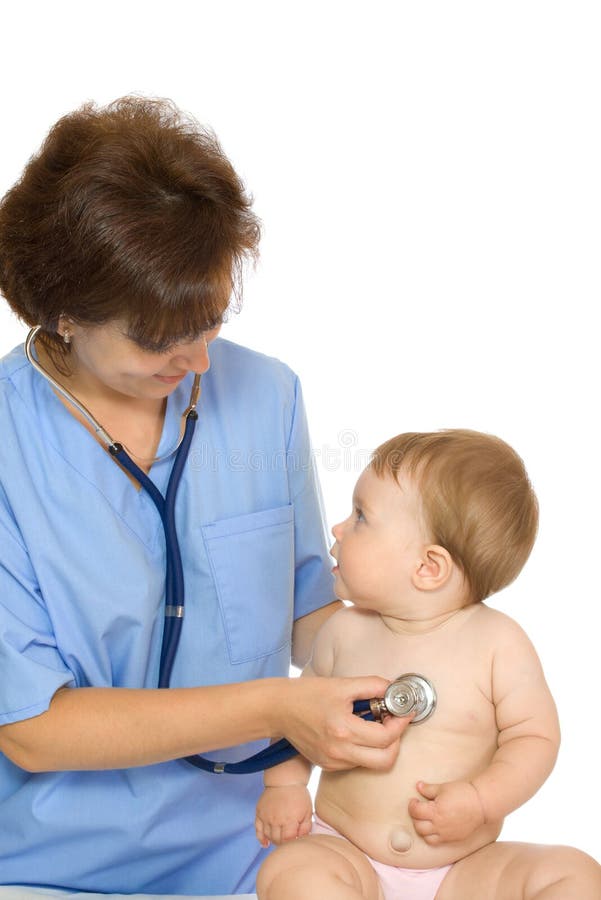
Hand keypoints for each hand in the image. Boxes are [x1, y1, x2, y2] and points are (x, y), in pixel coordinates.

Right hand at [255, 785, 312, 846]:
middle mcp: (276, 820)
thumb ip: (306, 828)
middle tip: (288, 840)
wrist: (285, 780)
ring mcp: (266, 816)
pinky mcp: (259, 813)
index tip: (295, 841)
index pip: (287, 841)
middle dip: (283, 843)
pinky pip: (258, 830)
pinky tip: (265, 843)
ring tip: (279, 839)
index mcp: (289, 820)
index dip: (292, 843)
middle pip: (277, 840)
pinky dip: (261, 838)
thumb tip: (301, 840)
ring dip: (274, 840)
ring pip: (268, 836)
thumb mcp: (308, 811)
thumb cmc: (298, 795)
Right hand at [279, 676, 411, 771]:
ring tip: (375, 723)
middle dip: (396, 741)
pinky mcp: (328, 766)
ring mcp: (333, 762)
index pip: (386, 737)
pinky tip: (358, 731)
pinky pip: (356, 763)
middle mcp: (339, 752)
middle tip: (394, 722)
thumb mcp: (342, 684)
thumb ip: (372, 685)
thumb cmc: (307, 693)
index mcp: (343, 730)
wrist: (278, 709)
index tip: (405, 711)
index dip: (401, 724)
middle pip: (386, 760)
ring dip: (381, 746)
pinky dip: (364, 749)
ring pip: (372, 764)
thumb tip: (394, 689)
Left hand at [408, 780, 485, 843]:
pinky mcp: (452, 838)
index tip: (414, 800)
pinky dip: (431, 836)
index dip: (412, 805)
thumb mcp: (444, 787)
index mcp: (436, 811)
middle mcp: (439, 825)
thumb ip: (428, 789)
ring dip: (422, 828)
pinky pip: (436, 842)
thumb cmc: (463, 793)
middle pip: (418, 826)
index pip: (415, 811)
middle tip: (418, 809)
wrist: (481, 804)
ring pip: (426, 836)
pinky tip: (433, 827)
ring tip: (425, 819)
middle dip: (415, 817)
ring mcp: (446, 834)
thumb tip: (418, 786)